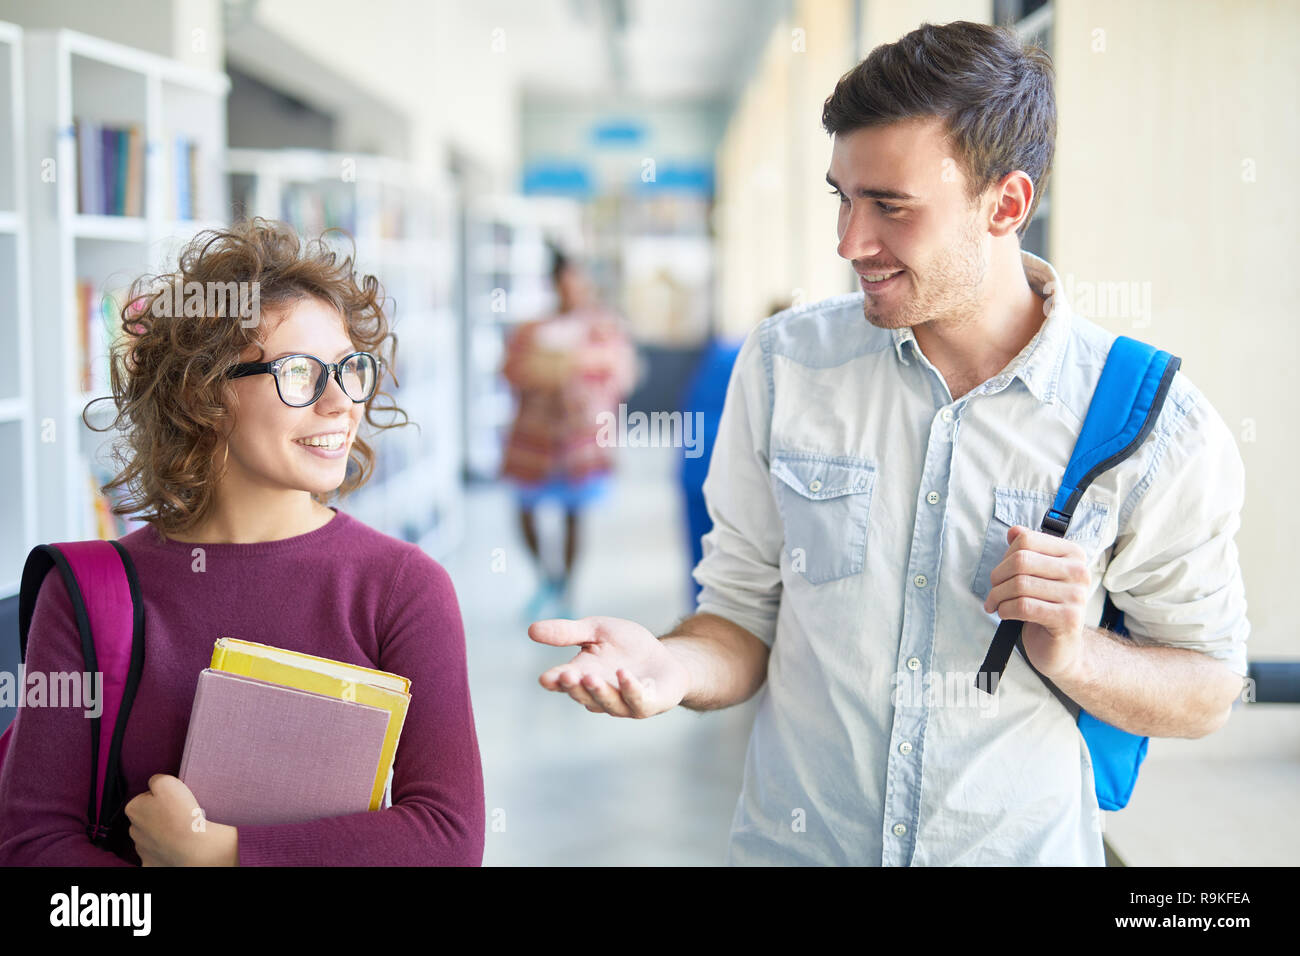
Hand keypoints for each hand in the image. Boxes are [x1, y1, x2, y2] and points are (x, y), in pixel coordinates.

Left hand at [124, 774, 238, 865]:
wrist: (192, 847)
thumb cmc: (180, 813)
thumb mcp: (168, 782)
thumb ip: (156, 779)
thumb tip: (153, 783)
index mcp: (133, 809)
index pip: (145, 797)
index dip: (161, 796)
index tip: (173, 801)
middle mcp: (133, 830)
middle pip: (147, 817)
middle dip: (160, 815)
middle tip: (178, 814)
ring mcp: (141, 849)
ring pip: (151, 836)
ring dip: (162, 833)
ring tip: (181, 830)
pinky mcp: (150, 863)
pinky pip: (155, 855)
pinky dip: (163, 852)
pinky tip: (175, 847)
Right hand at [530, 616, 690, 717]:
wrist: (664, 656)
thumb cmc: (626, 646)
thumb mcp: (596, 630)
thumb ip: (567, 632)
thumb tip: (530, 630)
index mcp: (583, 676)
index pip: (563, 682)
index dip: (554, 681)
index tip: (546, 678)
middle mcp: (600, 694)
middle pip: (582, 695)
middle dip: (574, 687)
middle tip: (567, 675)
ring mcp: (624, 703)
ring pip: (607, 703)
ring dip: (599, 691)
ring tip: (591, 677)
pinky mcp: (648, 704)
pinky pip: (637, 701)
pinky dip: (630, 689)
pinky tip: (624, 675)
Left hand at [982, 525, 1090, 680]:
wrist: (1061, 648)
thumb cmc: (1045, 607)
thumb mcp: (1036, 575)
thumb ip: (1027, 550)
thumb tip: (1013, 531)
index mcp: (1072, 554)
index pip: (1027, 540)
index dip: (1005, 556)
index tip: (1001, 573)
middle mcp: (1079, 571)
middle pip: (1021, 561)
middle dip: (997, 577)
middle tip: (993, 591)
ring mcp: (1077, 595)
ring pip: (1019, 584)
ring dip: (998, 596)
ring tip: (995, 604)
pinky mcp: (1069, 618)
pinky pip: (1023, 606)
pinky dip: (1005, 610)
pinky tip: (1004, 613)